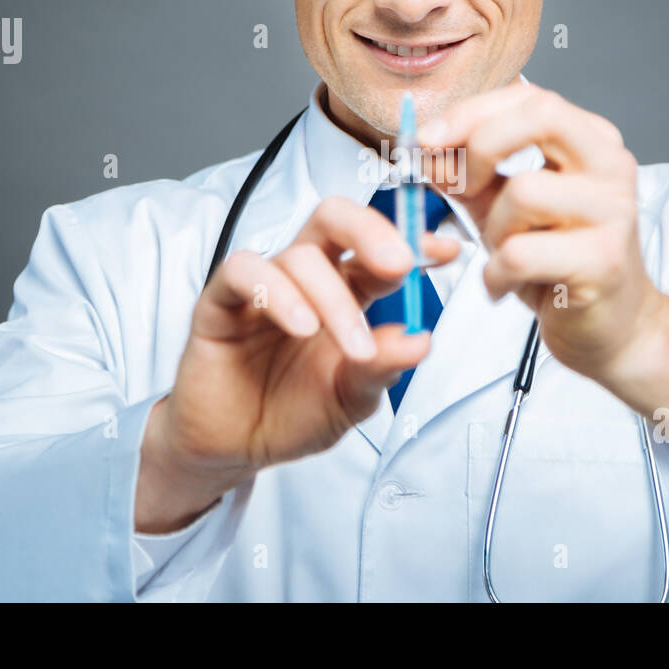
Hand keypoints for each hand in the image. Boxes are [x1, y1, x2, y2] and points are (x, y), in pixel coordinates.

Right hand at [137, 196, 458, 532]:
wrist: (234, 448)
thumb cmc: (292, 414)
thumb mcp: (351, 399)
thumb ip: (381, 368)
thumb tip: (419, 340)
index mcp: (347, 292)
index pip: (380, 249)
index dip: (413, 240)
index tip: (447, 251)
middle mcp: (308, 279)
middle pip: (335, 219)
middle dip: (371, 230)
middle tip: (398, 264)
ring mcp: (265, 285)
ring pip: (301, 255)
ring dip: (334, 299)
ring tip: (351, 346)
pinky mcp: (221, 301)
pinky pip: (244, 271)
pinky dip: (277, 293)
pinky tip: (301, 325)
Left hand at [418, 82, 668, 430]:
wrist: (609, 328)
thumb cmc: (557, 263)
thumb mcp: (503, 208)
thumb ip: (467, 175)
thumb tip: (425, 148)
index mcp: (591, 141)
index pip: (530, 98)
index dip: (471, 112)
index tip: (427, 138)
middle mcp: (610, 166)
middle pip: (541, 117)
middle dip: (481, 147)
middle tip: (461, 186)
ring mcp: (613, 212)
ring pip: (525, 192)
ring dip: (493, 229)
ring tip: (502, 255)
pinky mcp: (604, 260)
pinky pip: (522, 253)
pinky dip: (495, 274)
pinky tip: (504, 285)